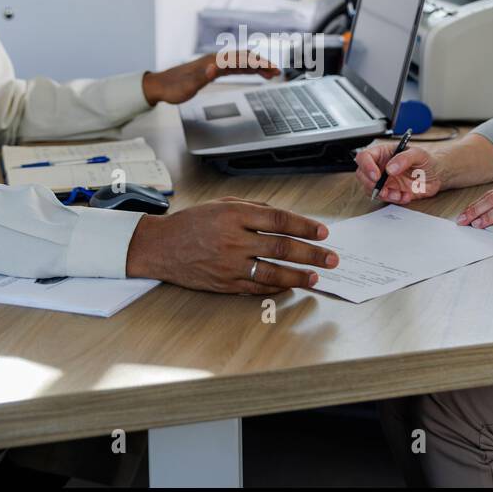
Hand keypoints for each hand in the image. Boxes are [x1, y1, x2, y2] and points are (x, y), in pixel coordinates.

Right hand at [125, 198, 336, 293]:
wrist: (161, 247)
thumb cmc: (192, 222)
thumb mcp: (221, 203)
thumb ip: (254, 208)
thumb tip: (285, 218)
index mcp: (234, 215)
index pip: (279, 220)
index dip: (305, 226)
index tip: (322, 232)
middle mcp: (233, 239)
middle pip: (282, 247)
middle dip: (312, 254)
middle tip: (331, 258)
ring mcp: (229, 264)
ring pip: (273, 271)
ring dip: (299, 275)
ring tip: (316, 276)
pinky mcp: (225, 284)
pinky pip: (257, 288)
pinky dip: (277, 287)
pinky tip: (290, 284)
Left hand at [141, 51, 277, 105]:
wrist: (160, 85)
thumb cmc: (173, 87)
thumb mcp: (187, 86)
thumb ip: (202, 76)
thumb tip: (214, 68)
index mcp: (213, 62)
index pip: (241, 60)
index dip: (258, 64)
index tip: (271, 69)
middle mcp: (215, 60)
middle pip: (244, 58)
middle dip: (262, 63)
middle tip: (277, 71)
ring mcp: (214, 63)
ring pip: (241, 62)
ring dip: (257, 66)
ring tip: (271, 73)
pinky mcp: (212, 69)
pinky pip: (234, 67)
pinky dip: (247, 69)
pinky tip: (253, 72)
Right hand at [354, 142, 444, 203]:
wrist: (436, 175)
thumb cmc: (426, 160)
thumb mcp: (418, 154)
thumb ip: (404, 158)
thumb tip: (390, 168)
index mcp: (383, 153)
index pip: (365, 157)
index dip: (366, 166)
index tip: (376, 176)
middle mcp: (380, 166)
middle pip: (362, 175)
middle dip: (371, 185)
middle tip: (385, 189)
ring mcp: (384, 180)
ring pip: (371, 189)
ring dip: (384, 195)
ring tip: (399, 194)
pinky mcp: (390, 191)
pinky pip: (385, 198)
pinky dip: (394, 200)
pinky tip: (405, 196)